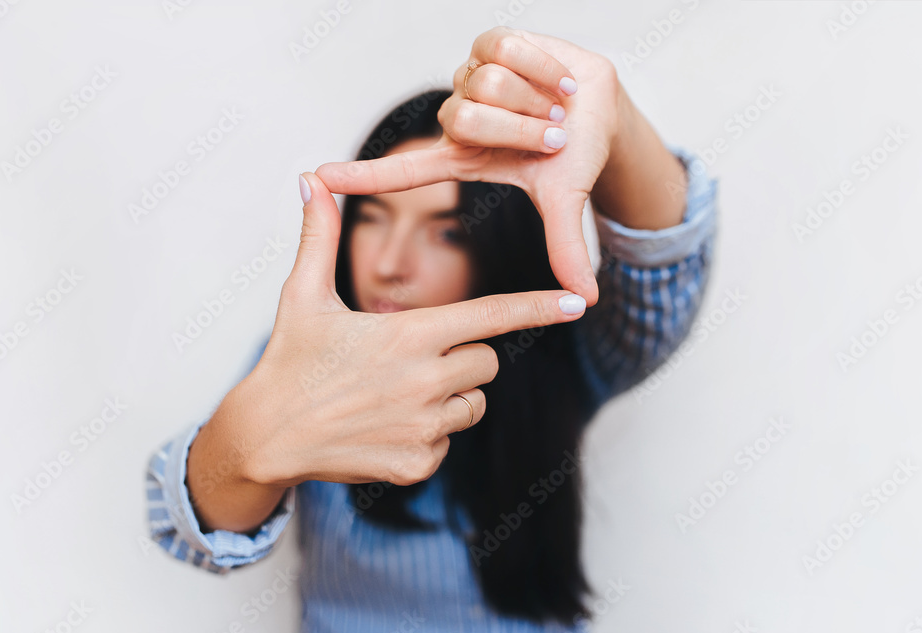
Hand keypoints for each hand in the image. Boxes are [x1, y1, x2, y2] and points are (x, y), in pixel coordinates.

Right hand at [209, 172, 587, 493]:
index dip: (538, 307)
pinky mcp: (416, 464)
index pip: (490, 316)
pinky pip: (446, 442)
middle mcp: (424, 381)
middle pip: (486, 362)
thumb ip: (317, 236)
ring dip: (449, 395)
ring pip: (472, 403)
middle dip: (466, 356)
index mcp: (407, 335)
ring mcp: (422, 427)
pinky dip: (427, 434)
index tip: (578, 302)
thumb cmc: (289, 360)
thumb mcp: (302, 295)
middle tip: (417, 357)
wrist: (266, 436)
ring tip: (394, 393)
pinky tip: (384, 427)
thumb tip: (308, 179)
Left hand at [315, 27, 626, 306]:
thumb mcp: (563, 201)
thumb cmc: (572, 156)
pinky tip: (558, 79)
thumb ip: (565, 246)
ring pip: (485, 84)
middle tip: (551, 134)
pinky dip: (544, 67)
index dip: (362, 176)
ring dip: (535, 99)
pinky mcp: (490, 43)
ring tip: (555, 105)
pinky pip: (507, 50)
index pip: (403, 171)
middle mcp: (458, 119)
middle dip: (518, 129)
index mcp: (463, 159)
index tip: (319, 179)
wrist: (603, 110)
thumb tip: (584, 299)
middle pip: (464, 119)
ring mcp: (471, 79)